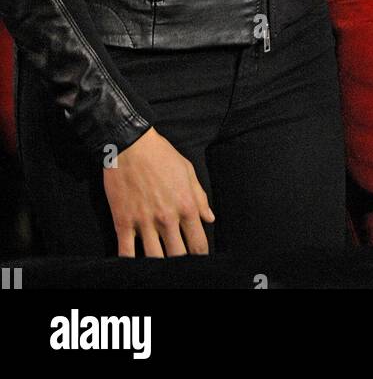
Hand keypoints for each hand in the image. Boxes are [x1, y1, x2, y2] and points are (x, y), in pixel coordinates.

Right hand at [103, 127, 214, 257]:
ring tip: (159, 268)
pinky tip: (134, 267)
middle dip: (181, 264)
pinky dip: (129, 263)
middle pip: (178, 256)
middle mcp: (167, 218)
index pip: (198, 244)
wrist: (131, 144)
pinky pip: (125, 253)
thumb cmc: (161, 155)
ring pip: (154, 259)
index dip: (200, 257)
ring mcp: (144, 222)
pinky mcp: (123, 222)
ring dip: (158, 266)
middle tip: (180, 267)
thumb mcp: (187, 171)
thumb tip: (209, 218)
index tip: (198, 261)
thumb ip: (200, 197)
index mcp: (186, 206)